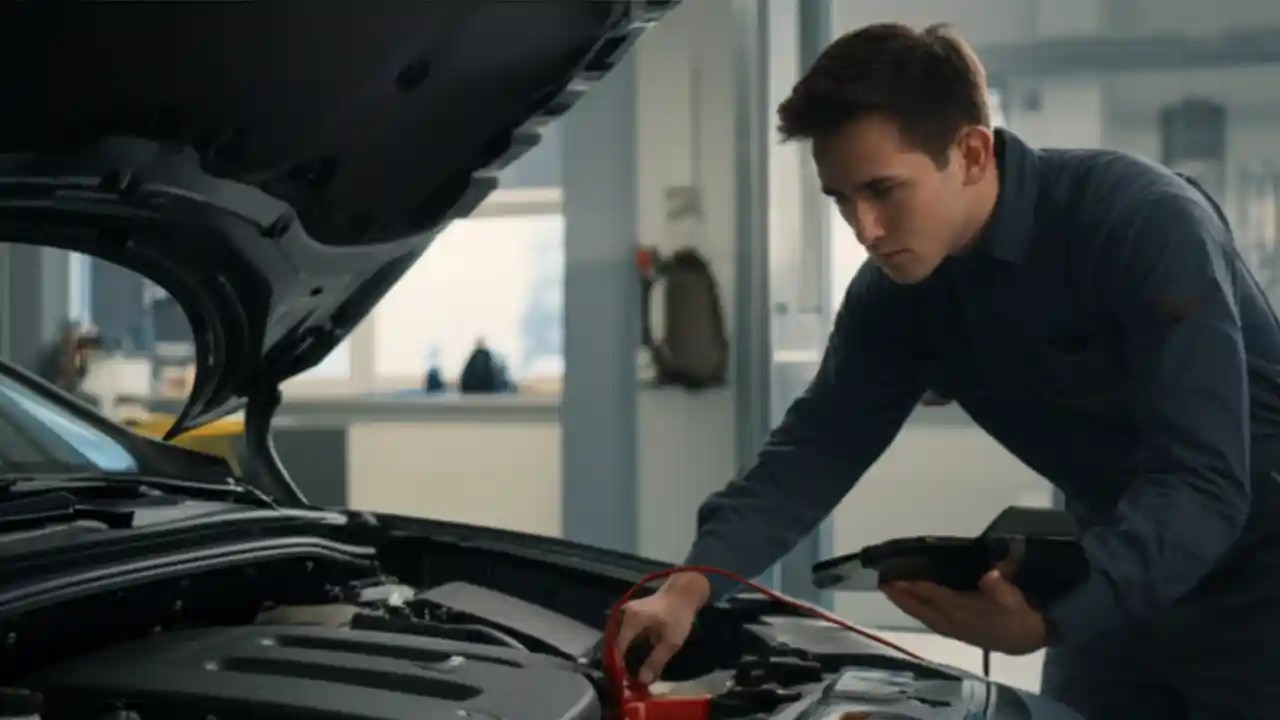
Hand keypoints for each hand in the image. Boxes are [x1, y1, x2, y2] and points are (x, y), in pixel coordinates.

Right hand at [613, 572, 708, 684]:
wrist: (684, 592)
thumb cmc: (679, 615)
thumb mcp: (671, 642)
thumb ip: (656, 661)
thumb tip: (642, 681)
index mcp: (631, 620)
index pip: (618, 648)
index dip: (619, 666)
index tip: (623, 682)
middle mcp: (623, 615)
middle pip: (616, 644)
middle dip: (620, 662)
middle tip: (627, 679)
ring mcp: (625, 612)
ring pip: (619, 639)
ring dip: (624, 655)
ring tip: (629, 671)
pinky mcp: (630, 614)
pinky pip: (624, 633)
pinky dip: (628, 646)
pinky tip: (634, 657)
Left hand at [881, 570, 1048, 654]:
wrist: (1025, 638)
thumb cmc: (1017, 612)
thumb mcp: (1012, 596)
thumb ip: (999, 585)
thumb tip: (991, 575)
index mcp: (964, 610)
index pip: (933, 596)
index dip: (914, 587)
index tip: (896, 577)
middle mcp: (953, 621)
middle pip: (920, 608)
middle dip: (900, 595)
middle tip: (882, 580)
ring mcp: (951, 628)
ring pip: (921, 615)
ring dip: (903, 603)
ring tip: (888, 589)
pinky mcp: (952, 632)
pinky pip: (927, 620)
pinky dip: (915, 611)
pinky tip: (908, 604)